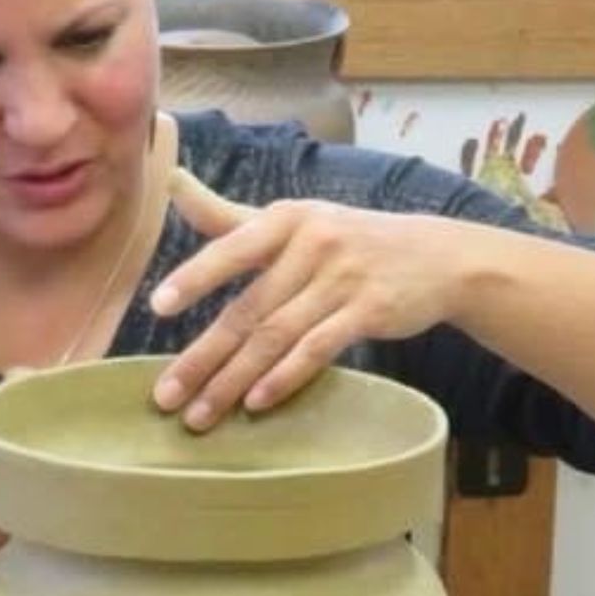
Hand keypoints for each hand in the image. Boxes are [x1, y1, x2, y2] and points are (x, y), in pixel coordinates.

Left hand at [147, 168, 481, 430]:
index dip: (196, 276)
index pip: (233, 248)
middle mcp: (313, 244)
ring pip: (276, 336)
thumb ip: (231, 217)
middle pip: (248, 309)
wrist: (436, 258)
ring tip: (199, 415)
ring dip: (233, 380)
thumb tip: (173, 180)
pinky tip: (255, 403)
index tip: (158, 305)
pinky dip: (284, 377)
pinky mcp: (369, 312)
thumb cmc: (347, 241)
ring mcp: (343, 279)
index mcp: (287, 220)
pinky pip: (318, 349)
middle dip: (203, 356)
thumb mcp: (293, 220)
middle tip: (164, 395)